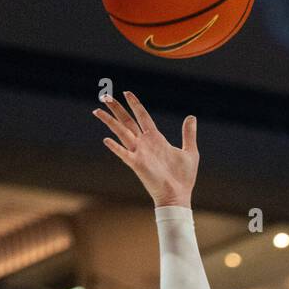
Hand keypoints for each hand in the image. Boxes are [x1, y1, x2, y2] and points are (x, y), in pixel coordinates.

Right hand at [93, 91, 198, 207]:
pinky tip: (106, 140)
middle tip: (105, 96)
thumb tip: (191, 117)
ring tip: (97, 110)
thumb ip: (189, 134)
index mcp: (156, 139)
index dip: (135, 104)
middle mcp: (145, 144)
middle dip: (117, 109)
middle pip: (127, 121)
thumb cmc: (183, 178)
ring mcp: (139, 153)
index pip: (142, 116)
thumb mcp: (190, 152)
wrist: (179, 196)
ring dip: (109, 121)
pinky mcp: (137, 164)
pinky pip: (124, 154)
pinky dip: (115, 147)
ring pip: (121, 132)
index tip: (126, 93)